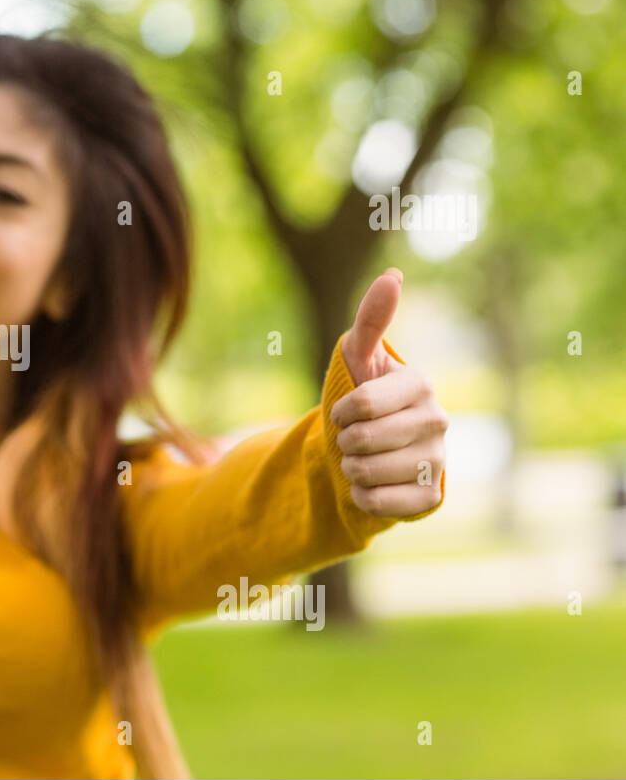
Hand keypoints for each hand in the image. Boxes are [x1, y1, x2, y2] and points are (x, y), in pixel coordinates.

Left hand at [330, 267, 447, 516]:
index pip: (362, 405)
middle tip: (351, 439)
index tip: (342, 411)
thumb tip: (392, 276)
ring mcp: (439, 460)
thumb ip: (371, 319)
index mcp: (419, 385)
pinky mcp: (432, 497)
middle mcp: (438, 421)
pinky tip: (369, 486)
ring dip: (350, 469)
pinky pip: (383, 504)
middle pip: (363, 441)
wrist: (367, 450)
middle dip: (343, 442)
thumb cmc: (360, 396)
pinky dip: (363, 497)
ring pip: (370, 473)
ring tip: (361, 460)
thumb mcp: (357, 357)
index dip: (340, 412)